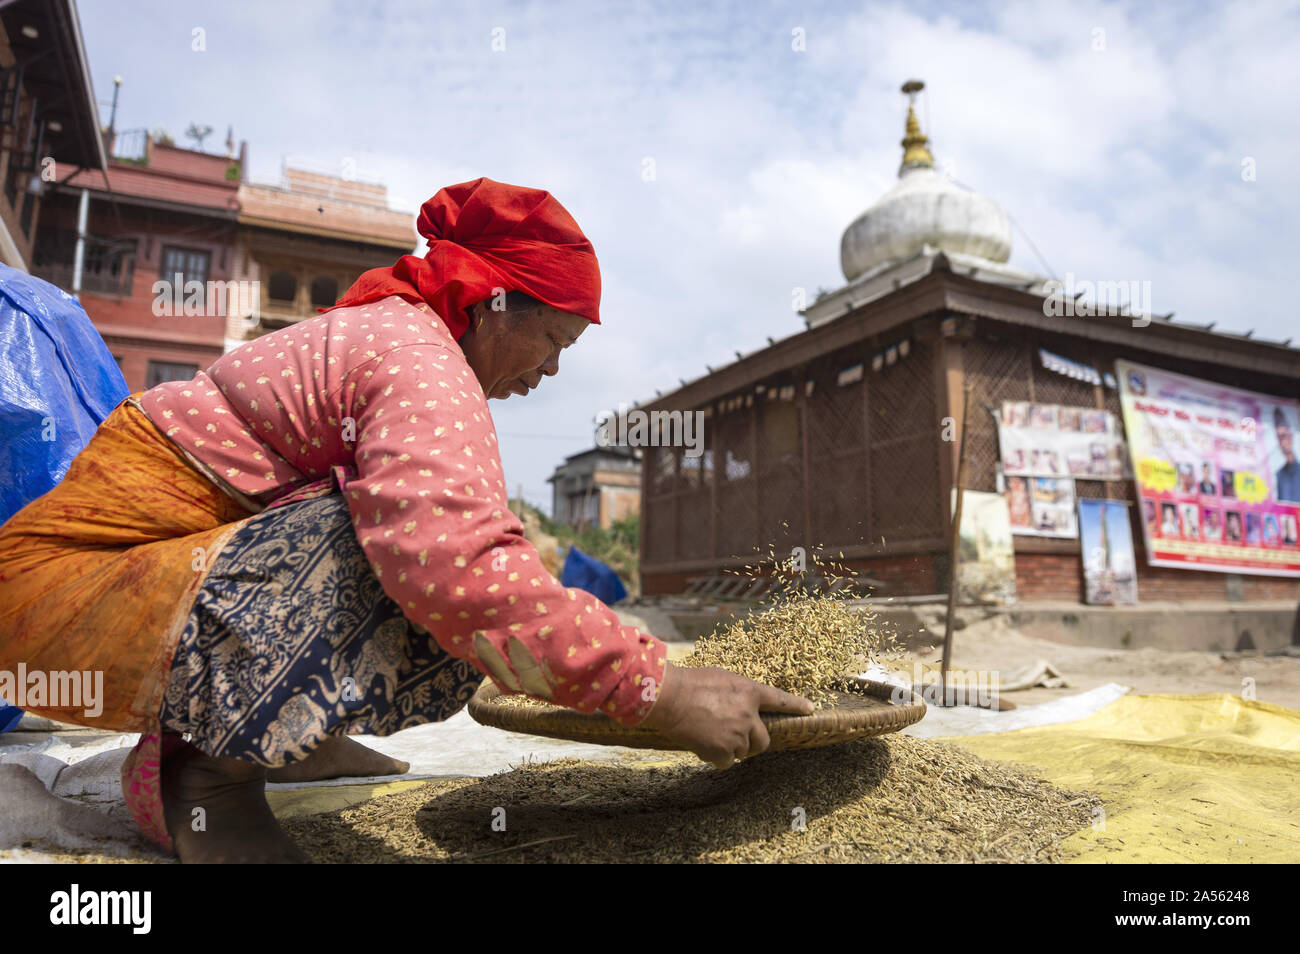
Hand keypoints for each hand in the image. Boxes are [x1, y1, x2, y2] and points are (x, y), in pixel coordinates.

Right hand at [639, 663, 813, 768]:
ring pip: (742, 752)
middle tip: (740, 741)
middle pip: (763, 741)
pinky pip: (725, 762)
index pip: (780, 700)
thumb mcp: (720, 677)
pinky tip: (702, 744)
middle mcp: (748, 715)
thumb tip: (737, 703)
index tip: (810, 710)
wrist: (670, 697)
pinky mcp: (722, 751)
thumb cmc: (690, 682)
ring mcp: (736, 734)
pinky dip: (715, 757)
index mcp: (749, 692)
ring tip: (710, 735)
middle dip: (754, 744)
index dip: (796, 706)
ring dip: (730, 749)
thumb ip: (735, 692)